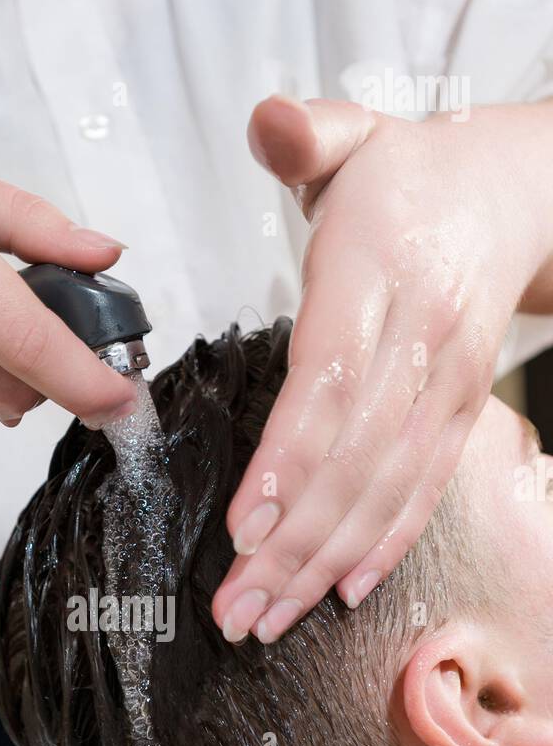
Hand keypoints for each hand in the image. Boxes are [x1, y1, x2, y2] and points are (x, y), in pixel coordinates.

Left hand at [213, 95, 551, 643]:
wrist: (510, 194)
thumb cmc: (408, 180)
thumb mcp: (354, 135)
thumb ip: (306, 134)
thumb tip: (270, 125)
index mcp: (381, 277)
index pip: (329, 384)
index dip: (288, 462)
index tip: (244, 527)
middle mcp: (419, 345)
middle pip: (350, 463)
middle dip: (290, 548)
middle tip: (235, 610)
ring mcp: (446, 390)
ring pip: (383, 494)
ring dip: (322, 566)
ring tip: (266, 620)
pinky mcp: (459, 418)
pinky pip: (422, 494)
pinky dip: (383, 548)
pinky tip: (343, 593)